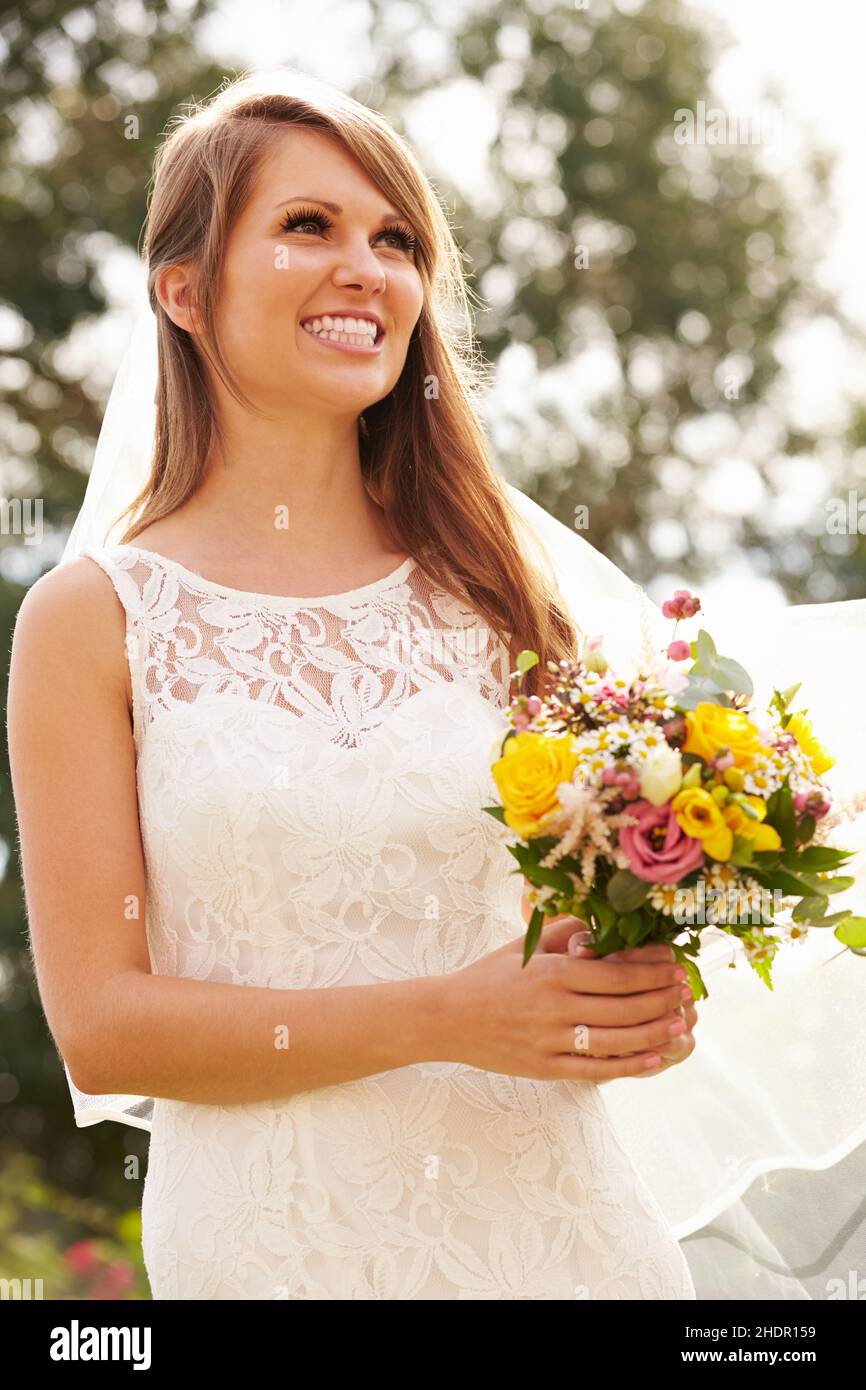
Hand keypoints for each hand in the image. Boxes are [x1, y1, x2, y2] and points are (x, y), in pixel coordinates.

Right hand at [445, 916, 690, 1082]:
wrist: (447, 1017)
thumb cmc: (489, 975)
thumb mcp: (526, 946)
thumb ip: (566, 932)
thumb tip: (606, 923)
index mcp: (552, 972)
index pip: (616, 974)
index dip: (652, 971)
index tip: (675, 965)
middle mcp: (554, 1007)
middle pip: (624, 1006)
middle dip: (661, 998)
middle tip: (686, 991)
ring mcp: (550, 1041)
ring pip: (617, 1040)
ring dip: (654, 1032)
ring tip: (680, 1023)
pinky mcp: (545, 1067)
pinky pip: (596, 1070)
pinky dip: (629, 1066)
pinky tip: (653, 1059)